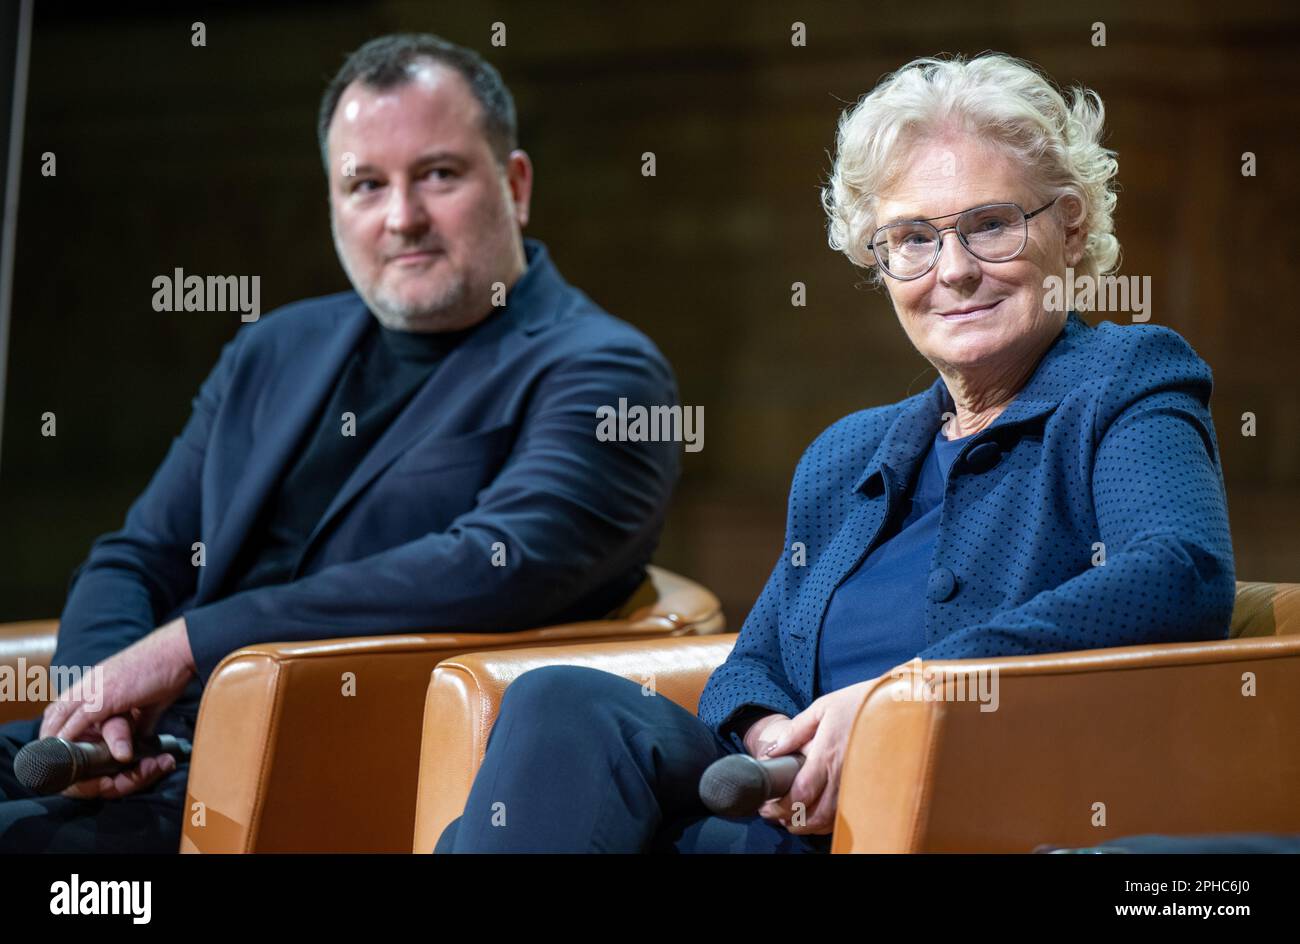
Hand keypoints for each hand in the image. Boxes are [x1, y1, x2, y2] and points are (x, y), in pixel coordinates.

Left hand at [39, 617, 195, 798]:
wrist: (179, 648)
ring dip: (53, 737)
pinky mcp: (106, 697)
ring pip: (61, 715)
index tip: (56, 741)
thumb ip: (142, 720)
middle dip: (48, 733)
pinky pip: (79, 720)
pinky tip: (63, 750)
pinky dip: (68, 736)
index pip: (66, 701)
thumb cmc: (170, 666)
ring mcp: (96, 688)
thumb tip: (142, 738)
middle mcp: (92, 681)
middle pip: (56, 709)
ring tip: (49, 756)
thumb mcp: (150, 698)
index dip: (58, 722)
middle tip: (46, 754)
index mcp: (100, 678)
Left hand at [756, 680, 874, 834]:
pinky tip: (816, 817)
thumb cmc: (861, 702)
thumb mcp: (823, 708)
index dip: (782, 806)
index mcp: (828, 754)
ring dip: (808, 826)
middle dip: (791, 821)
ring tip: (791, 820)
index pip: (801, 793)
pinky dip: (829, 822)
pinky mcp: (871, 788)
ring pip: (831, 819)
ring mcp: (859, 785)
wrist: (901, 703)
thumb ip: (795, 731)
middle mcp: (844, 775)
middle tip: (774, 816)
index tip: (767, 805)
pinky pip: (847, 814)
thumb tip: (771, 751)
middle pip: (814, 814)